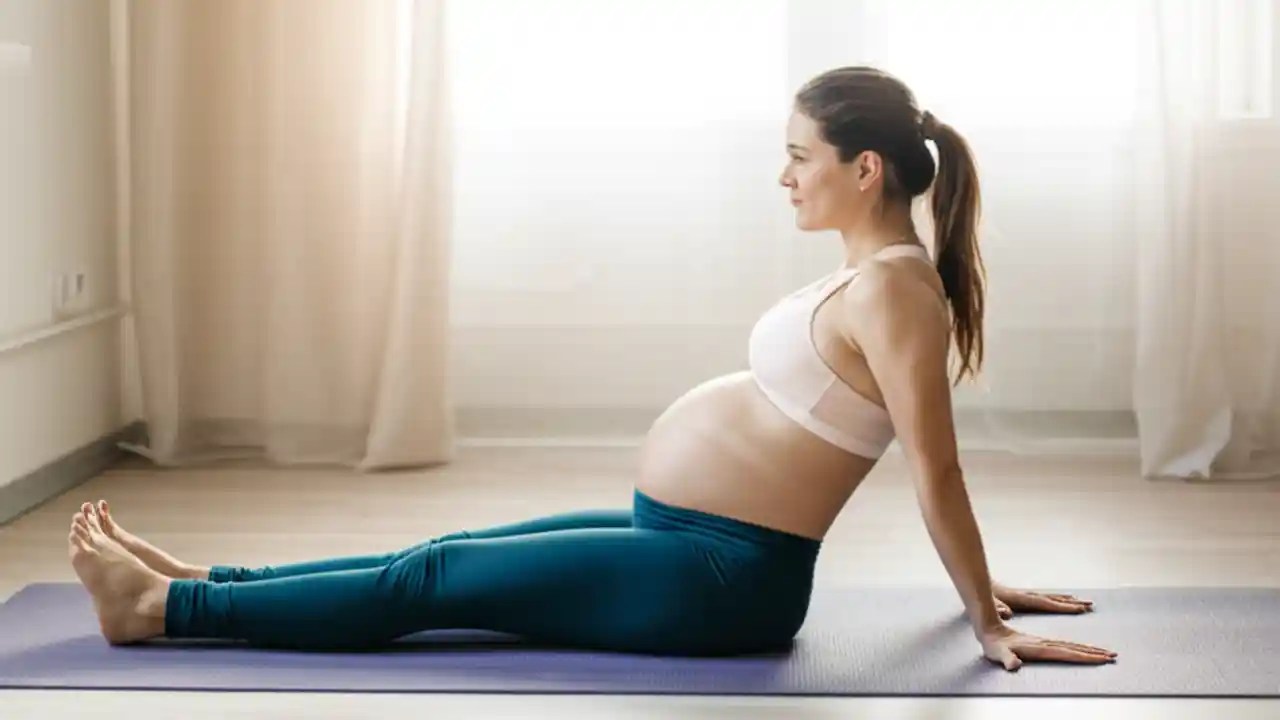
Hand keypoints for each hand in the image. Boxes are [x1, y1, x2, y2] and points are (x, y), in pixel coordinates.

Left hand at [980, 623, 1116, 670]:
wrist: (988, 628)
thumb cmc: (993, 645)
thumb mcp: (997, 654)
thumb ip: (1007, 659)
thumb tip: (1014, 664)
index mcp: (1039, 646)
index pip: (1066, 652)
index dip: (1084, 656)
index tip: (1101, 658)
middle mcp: (1044, 642)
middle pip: (1074, 646)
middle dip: (1094, 652)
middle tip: (1112, 655)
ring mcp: (1043, 640)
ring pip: (1071, 643)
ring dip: (1089, 647)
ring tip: (1105, 651)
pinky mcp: (1040, 641)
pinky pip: (1064, 642)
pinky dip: (1077, 644)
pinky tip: (1082, 645)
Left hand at [992, 582, 1092, 619]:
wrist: (976, 586)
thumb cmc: (982, 599)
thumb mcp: (988, 604)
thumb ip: (997, 607)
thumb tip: (1007, 612)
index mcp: (1022, 600)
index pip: (1047, 604)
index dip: (1063, 607)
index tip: (1080, 609)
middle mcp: (1028, 596)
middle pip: (1054, 599)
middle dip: (1072, 603)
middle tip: (1090, 605)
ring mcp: (1026, 596)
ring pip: (1052, 597)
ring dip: (1067, 600)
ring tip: (1083, 602)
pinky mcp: (1023, 598)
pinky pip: (1045, 599)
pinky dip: (1057, 600)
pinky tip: (1062, 602)